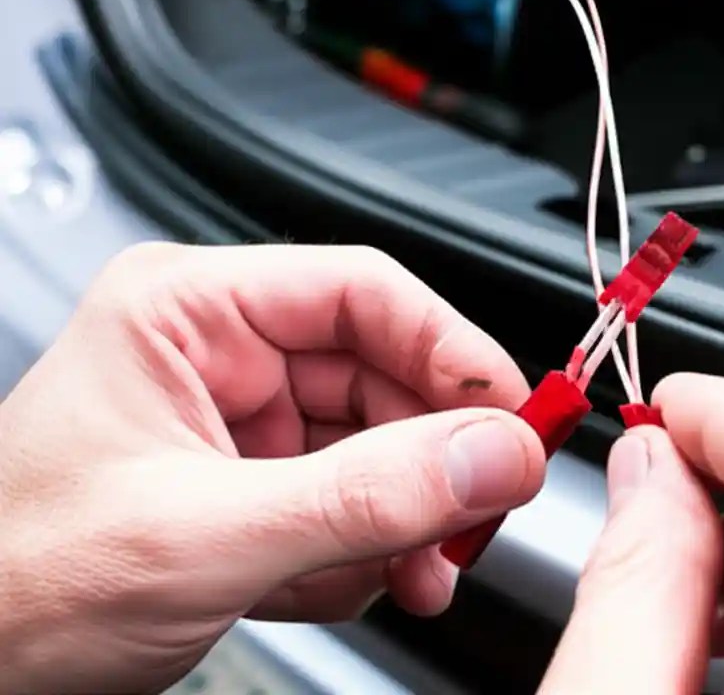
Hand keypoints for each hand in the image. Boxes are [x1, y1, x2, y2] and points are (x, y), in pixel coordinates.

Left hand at [0, 243, 543, 693]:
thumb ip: (364, 496)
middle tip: (480, 510)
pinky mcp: (256, 494)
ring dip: (407, 521)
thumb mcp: (206, 535)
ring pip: (383, 449)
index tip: (518, 412)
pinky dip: (373, 555)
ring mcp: (243, 430)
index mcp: (187, 313)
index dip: (453, 350)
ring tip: (412, 572)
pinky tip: (354, 585)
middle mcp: (222, 360)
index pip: (362, 292)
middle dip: (433, 460)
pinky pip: (357, 505)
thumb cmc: (12, 584)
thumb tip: (492, 455)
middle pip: (387, 376)